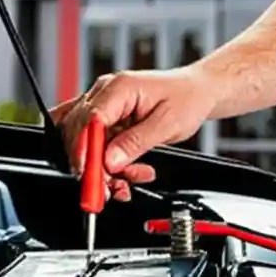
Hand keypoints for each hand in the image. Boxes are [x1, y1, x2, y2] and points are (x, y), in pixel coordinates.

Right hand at [51, 66, 217, 202]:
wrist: (195, 92)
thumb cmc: (185, 98)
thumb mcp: (168, 123)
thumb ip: (136, 143)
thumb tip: (110, 161)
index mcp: (119, 88)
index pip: (90, 119)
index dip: (86, 150)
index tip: (90, 175)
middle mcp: (105, 95)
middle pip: (80, 133)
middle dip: (93, 165)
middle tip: (110, 188)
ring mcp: (104, 107)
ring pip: (87, 145)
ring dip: (104, 169)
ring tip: (128, 181)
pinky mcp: (107, 121)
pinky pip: (96, 146)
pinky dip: (106, 164)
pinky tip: (122, 173)